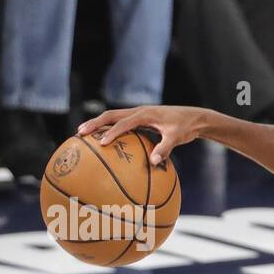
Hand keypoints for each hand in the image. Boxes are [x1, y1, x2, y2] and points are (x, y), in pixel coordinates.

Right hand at [76, 105, 209, 164]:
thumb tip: (154, 162)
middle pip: (111, 115)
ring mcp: (138, 114)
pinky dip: (109, 127)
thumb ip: (165, 148)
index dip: (112, 132)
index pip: (124, 122)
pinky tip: (102, 138)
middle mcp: (138, 111)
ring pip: (113, 116)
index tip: (102, 143)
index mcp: (145, 114)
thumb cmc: (185, 127)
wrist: (194, 117)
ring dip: (98, 123)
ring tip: (83, 133)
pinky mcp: (140, 119)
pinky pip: (120, 122)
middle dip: (95, 123)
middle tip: (80, 132)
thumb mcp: (177, 137)